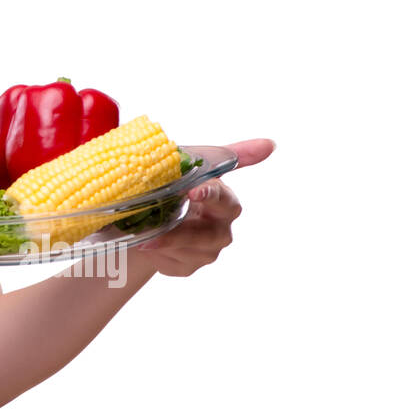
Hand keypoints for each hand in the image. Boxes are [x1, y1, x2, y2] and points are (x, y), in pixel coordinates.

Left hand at [133, 138, 275, 276]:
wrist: (148, 213)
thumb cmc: (178, 184)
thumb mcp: (193, 164)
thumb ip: (229, 155)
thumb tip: (271, 143)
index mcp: (223, 201)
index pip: (222, 199)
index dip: (209, 195)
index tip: (193, 191)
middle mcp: (220, 229)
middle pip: (208, 235)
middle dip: (182, 234)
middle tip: (156, 230)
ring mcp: (206, 251)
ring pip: (185, 250)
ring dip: (161, 242)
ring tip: (139, 235)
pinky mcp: (187, 266)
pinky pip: (171, 261)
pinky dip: (155, 252)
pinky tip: (144, 243)